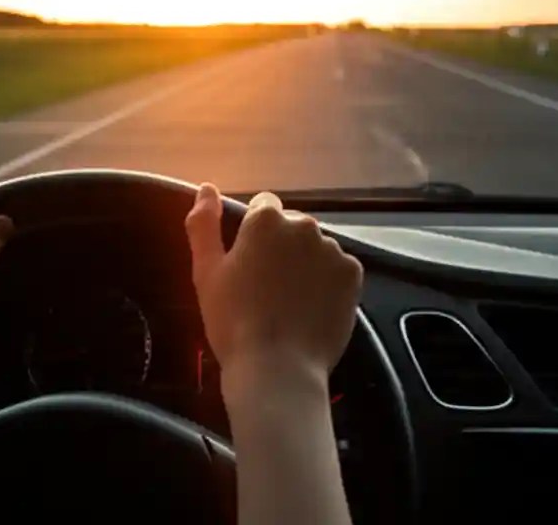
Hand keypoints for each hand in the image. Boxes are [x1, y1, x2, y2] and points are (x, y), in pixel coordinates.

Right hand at [185, 183, 362, 390]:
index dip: (253, 234)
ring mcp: (333, 249)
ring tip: (290, 302)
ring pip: (315, 248)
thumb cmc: (233, 321)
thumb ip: (203, 225)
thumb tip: (206, 188)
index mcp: (266, 220)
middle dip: (281, 246)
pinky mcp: (353, 275)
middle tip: (266, 287)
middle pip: (291, 227)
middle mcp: (304, 225)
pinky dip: (327, 282)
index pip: (262, 207)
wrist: (278, 368)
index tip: (247, 264)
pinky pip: (337, 269)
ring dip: (305, 263)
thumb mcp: (206, 272)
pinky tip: (311, 308)